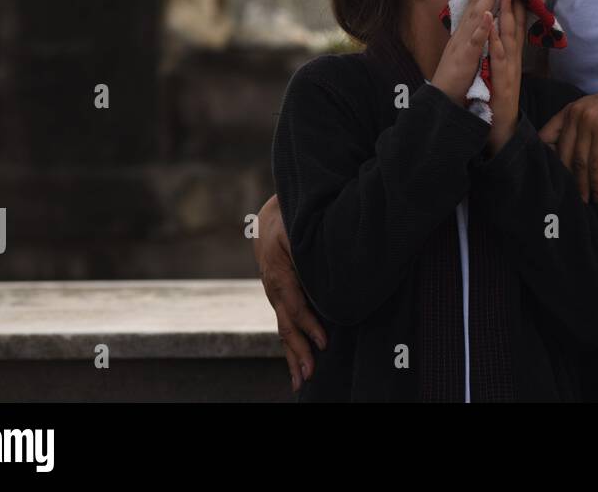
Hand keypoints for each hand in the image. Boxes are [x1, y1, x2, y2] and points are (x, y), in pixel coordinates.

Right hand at [253, 194, 326, 392]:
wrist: (271, 214)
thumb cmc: (290, 218)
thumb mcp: (297, 228)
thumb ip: (309, 248)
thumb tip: (326, 268)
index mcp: (278, 273)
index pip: (295, 307)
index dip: (310, 326)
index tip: (325, 343)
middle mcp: (273, 289)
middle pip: (286, 326)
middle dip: (298, 353)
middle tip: (308, 377)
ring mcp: (274, 294)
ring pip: (284, 329)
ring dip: (293, 355)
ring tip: (300, 381)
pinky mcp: (280, 296)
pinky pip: (285, 322)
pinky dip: (292, 343)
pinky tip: (298, 360)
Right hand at [431, 0, 501, 105]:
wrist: (442, 96)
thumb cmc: (455, 76)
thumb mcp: (464, 52)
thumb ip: (471, 38)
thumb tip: (480, 25)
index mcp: (464, 34)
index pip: (476, 9)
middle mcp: (462, 34)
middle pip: (476, 7)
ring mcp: (462, 44)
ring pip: (475, 18)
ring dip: (486, 0)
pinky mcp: (464, 57)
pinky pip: (474, 40)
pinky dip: (481, 27)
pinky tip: (489, 15)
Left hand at [485, 0, 522, 154]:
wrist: (502, 130)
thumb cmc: (499, 101)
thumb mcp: (502, 74)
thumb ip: (503, 55)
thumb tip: (502, 38)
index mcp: (510, 57)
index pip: (514, 26)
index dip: (515, 4)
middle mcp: (513, 61)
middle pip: (515, 27)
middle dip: (514, 2)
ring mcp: (509, 71)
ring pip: (509, 39)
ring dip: (508, 16)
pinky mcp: (502, 83)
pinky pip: (498, 59)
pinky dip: (496, 42)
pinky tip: (494, 28)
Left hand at [538, 78, 597, 202]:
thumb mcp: (594, 113)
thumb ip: (577, 129)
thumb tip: (565, 159)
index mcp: (569, 110)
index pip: (544, 137)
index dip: (546, 160)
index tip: (552, 178)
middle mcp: (575, 114)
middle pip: (562, 154)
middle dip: (566, 179)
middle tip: (570, 198)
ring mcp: (588, 121)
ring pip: (579, 162)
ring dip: (582, 186)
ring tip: (585, 201)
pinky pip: (596, 164)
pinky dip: (597, 183)